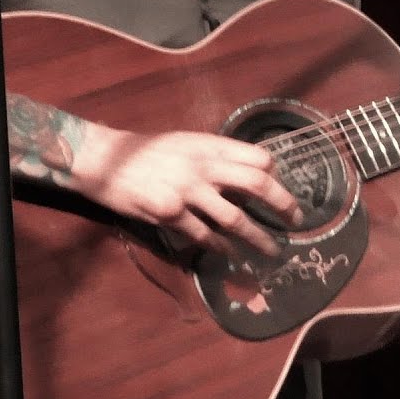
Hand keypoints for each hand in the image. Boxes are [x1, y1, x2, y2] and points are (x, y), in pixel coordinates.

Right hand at [69, 126, 303, 255]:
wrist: (102, 160)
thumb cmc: (145, 151)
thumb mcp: (185, 143)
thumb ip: (215, 156)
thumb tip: (247, 172)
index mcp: (209, 146)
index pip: (259, 159)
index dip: (276, 176)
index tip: (282, 191)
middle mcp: (203, 167)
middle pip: (258, 186)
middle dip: (283, 206)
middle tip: (296, 222)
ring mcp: (188, 192)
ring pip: (236, 219)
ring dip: (258, 239)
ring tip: (272, 252)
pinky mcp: (171, 215)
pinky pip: (205, 236)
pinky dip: (221, 248)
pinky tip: (231, 255)